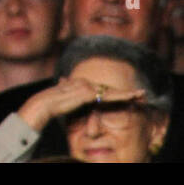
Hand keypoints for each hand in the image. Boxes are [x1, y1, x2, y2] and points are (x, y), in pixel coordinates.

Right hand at [17, 76, 144, 132]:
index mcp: (78, 83)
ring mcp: (87, 88)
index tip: (125, 94)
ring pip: (112, 91)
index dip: (114, 91)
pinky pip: (109, 96)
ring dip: (127, 94)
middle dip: (125, 92)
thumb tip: (62, 79)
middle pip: (108, 89)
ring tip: (141, 95)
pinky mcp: (89, 95)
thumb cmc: (50, 103)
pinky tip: (132, 98)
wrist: (43, 105)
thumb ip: (65, 87)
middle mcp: (84, 82)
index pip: (100, 88)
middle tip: (140, 93)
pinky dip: (122, 97)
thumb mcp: (61, 94)